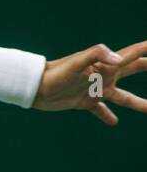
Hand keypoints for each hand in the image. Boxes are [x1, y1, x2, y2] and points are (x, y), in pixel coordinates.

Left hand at [32, 41, 146, 124]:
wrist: (34, 87)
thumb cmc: (54, 72)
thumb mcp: (76, 62)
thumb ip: (96, 55)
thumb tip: (119, 60)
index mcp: (105, 64)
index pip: (133, 54)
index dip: (146, 49)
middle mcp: (103, 75)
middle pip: (132, 69)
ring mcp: (94, 89)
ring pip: (123, 96)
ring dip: (138, 103)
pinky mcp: (83, 102)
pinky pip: (99, 110)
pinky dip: (107, 115)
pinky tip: (114, 122)